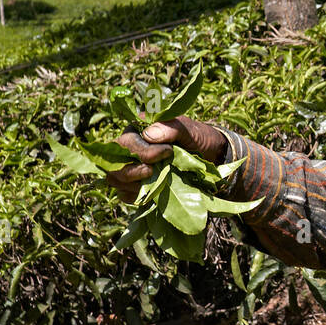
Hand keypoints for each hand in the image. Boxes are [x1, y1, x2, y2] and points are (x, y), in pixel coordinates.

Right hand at [105, 115, 227, 203]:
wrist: (212, 158)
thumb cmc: (199, 139)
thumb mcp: (190, 130)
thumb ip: (171, 128)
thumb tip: (148, 135)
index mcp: (139, 131)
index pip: (125, 142)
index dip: (141, 151)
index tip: (167, 152)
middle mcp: (130, 149)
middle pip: (113, 162)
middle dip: (132, 170)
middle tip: (153, 171)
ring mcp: (132, 168)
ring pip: (114, 178)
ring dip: (133, 184)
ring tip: (157, 182)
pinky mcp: (137, 185)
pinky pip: (124, 194)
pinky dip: (135, 196)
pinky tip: (151, 193)